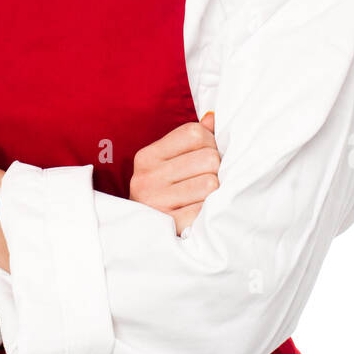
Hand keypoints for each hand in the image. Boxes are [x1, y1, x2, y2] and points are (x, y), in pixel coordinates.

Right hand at [129, 111, 220, 235]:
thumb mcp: (167, 162)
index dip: (209, 142)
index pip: (194, 133)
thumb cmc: (162, 191)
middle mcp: (147, 178)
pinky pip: (207, 209)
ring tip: (205, 195)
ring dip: (215, 191)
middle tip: (208, 177)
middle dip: (215, 169)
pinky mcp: (171, 225)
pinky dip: (210, 210)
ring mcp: (157, 203)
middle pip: (209, 159)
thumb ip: (190, 139)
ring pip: (211, 184)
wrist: (138, 236)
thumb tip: (213, 118)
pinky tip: (203, 211)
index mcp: (147, 157)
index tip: (205, 155)